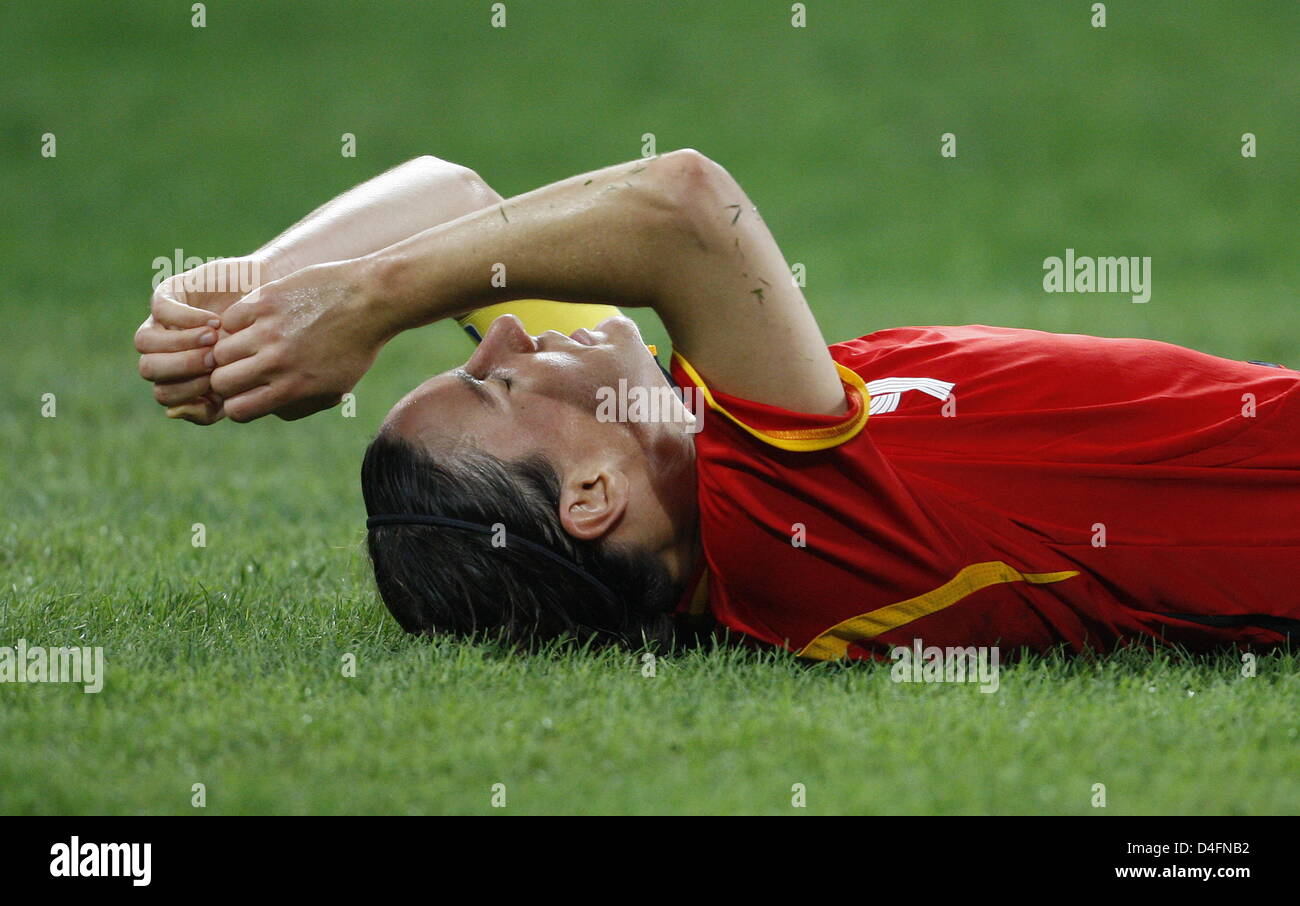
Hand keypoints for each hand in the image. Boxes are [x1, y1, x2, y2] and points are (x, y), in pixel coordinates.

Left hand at [134, 255, 273, 423]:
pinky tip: (216, 321)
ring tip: (215, 338)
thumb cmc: (263, 351)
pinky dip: (186, 319)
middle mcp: (166, 350)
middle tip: (214, 359)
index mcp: (179, 376)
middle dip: (182, 367)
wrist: (276, 309)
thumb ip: (213, 406)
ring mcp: (163, 322)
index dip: (189, 391)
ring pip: (144, 343)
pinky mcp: (170, 293)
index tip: (219, 381)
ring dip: (181, 344)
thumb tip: (171, 413)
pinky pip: (160, 310)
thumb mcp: (241, 384)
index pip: (165, 394)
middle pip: (148, 369)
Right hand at [210, 258, 388, 421]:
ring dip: (230, 350)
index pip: (236, 410)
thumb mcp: (335, 388)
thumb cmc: (355, 348)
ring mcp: (268, 331)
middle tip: (242, 367)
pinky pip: (229, 320)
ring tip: (248, 344)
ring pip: (219, 350)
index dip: (237, 403)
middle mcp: (276, 363)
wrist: (370, 301)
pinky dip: (237, 322)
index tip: (247, 392)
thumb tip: (266, 409)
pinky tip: (255, 321)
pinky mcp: (264, 302)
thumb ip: (298, 404)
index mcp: (292, 389)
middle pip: (221, 382)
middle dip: (228, 379)